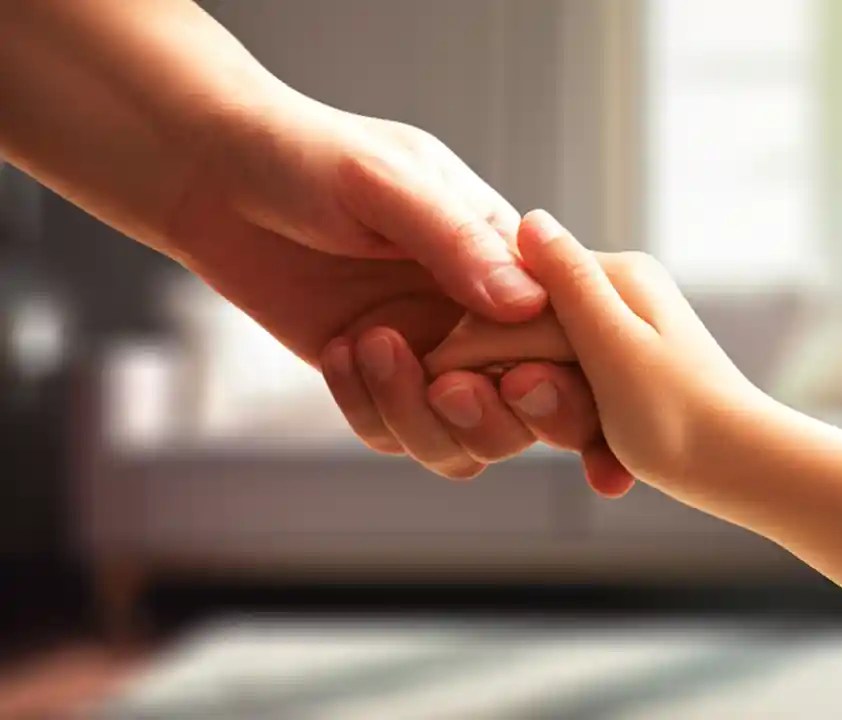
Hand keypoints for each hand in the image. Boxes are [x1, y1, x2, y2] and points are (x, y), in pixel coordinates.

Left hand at [169, 92, 628, 487]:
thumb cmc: (307, 156)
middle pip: (534, 412)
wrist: (212, 175)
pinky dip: (368, 411)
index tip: (527, 385)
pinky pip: (399, 436)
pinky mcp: (378, 383)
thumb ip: (456, 243)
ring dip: (421, 417)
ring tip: (368, 344)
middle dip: (496, 416)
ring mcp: (432, 356)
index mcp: (513, 262)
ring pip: (468, 442)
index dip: (574, 379)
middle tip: (448, 384)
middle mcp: (484, 319)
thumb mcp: (386, 183)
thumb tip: (529, 304)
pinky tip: (335, 352)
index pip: (576, 336)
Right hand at [426, 210, 768, 494]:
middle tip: (522, 413)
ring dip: (544, 410)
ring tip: (587, 437)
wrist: (748, 469)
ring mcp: (621, 334)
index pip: (512, 297)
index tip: (438, 384)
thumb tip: (532, 218)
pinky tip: (595, 461)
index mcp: (615, 276)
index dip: (470, 344)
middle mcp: (618, 294)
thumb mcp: (615, 347)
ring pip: (545, 365)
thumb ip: (569, 285)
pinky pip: (572, 392)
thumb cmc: (683, 417)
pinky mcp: (625, 372)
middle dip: (511, 381)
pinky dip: (570, 426)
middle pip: (526, 331)